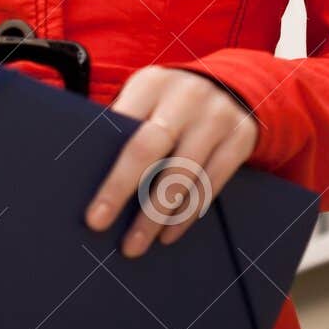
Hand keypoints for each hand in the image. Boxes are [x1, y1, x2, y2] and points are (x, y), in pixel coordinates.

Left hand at [84, 67, 258, 257]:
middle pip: (149, 149)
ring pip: (182, 174)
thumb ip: (125, 124)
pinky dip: (187, 214)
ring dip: (156, 215)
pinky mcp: (240, 138)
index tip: (92, 213)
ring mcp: (216, 117)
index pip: (123, 129)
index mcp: (152, 84)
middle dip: (122, 190)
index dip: (109, 174)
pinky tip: (168, 233)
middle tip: (101, 225)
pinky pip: (211, 184)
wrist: (232, 86)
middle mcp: (185, 97)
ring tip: (135, 244)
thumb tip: (89, 173)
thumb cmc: (171, 102)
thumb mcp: (148, 97)